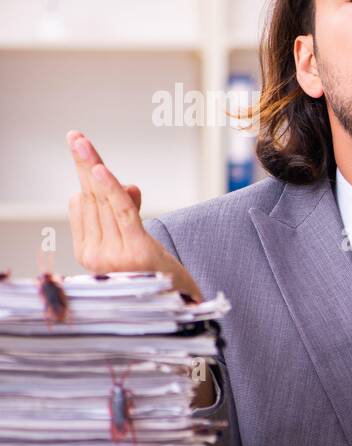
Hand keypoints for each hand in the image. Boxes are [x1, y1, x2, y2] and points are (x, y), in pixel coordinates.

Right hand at [65, 131, 202, 300]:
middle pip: (90, 199)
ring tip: (84, 144)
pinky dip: (111, 189)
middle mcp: (94, 256)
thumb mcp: (139, 242)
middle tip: (76, 137)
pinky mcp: (135, 252)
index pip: (82, 206)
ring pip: (103, 202)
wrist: (181, 308)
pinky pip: (121, 213)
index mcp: (88, 253)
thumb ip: (129, 215)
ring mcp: (112, 255)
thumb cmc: (159, 274)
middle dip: (85, 166)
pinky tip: (100, 169)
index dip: (87, 179)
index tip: (87, 156)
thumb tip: (130, 186)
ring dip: (98, 173)